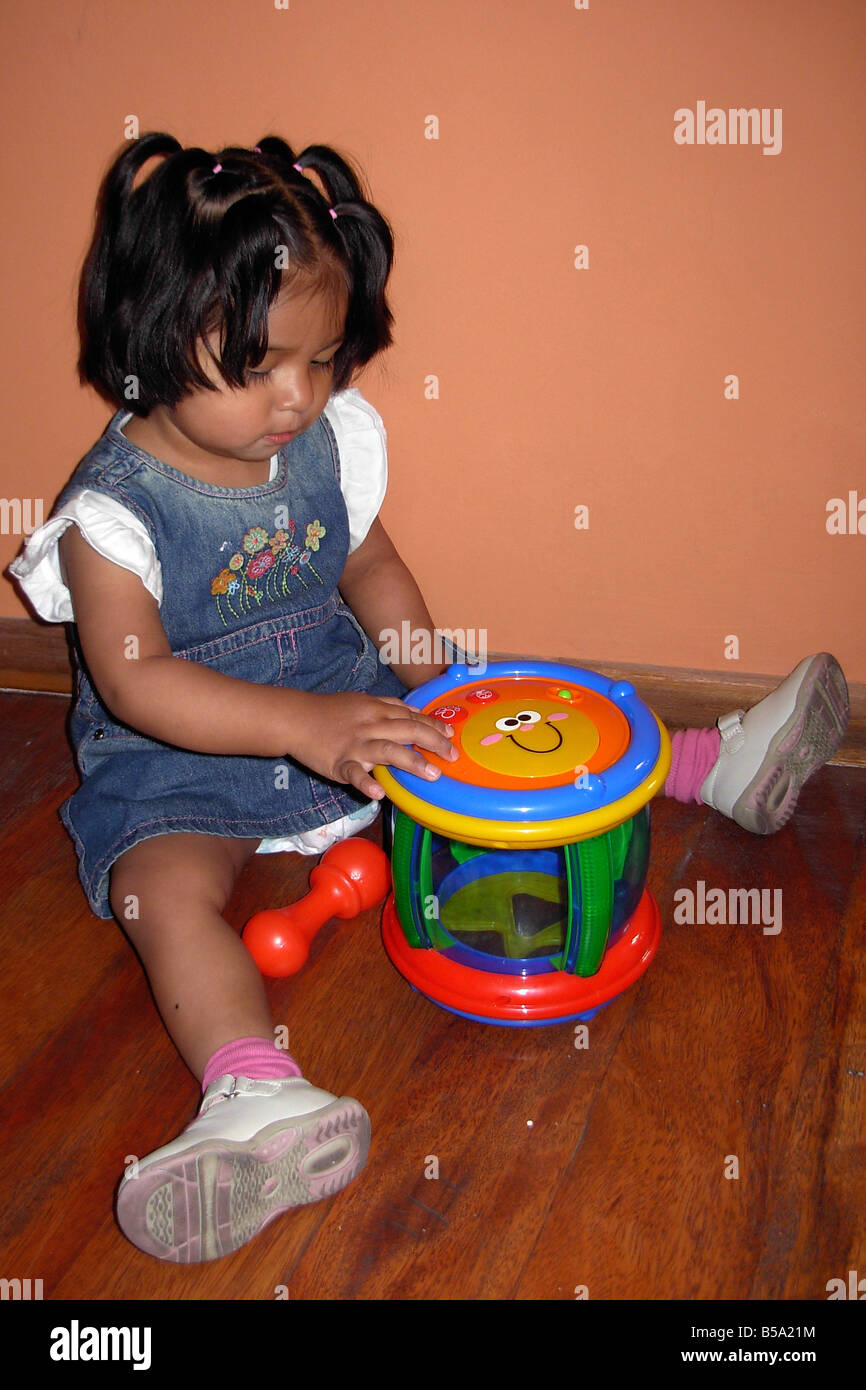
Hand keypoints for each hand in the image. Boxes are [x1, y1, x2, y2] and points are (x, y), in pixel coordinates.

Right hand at [286, 690, 457, 799]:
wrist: (295, 717)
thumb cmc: (331, 711)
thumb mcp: (363, 701)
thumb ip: (389, 707)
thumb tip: (415, 713)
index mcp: (378, 710)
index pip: (412, 717)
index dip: (434, 726)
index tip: (451, 735)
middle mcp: (371, 725)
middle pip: (408, 730)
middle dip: (434, 743)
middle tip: (453, 756)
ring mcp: (356, 745)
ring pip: (388, 750)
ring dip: (412, 762)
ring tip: (433, 775)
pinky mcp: (339, 762)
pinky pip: (354, 773)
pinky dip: (366, 783)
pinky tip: (379, 794)